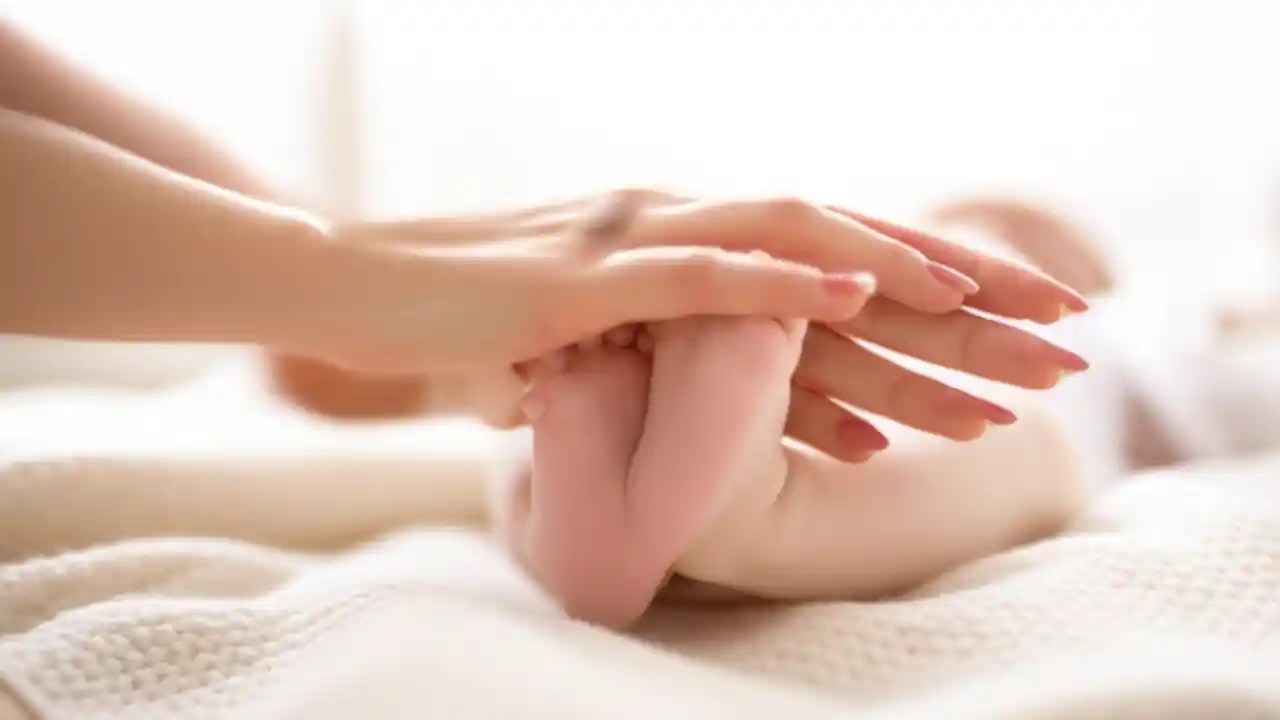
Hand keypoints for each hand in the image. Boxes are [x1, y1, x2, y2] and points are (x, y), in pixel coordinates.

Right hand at [271, 190, 1090, 459]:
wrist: (354, 285)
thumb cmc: (469, 320)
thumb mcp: (599, 332)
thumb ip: (682, 343)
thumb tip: (769, 382)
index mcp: (692, 240)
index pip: (838, 260)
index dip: (939, 289)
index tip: (1028, 329)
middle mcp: (680, 224)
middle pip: (849, 246)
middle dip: (967, 291)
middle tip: (1069, 332)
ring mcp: (633, 242)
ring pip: (790, 246)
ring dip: (897, 276)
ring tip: (998, 313)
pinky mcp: (579, 277)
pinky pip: (691, 269)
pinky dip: (771, 277)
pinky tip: (848, 289)